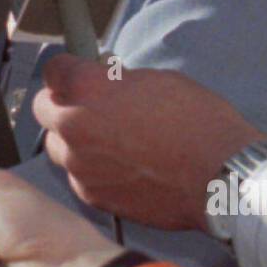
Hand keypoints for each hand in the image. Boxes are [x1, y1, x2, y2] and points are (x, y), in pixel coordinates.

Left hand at [33, 57, 261, 231]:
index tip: (77, 74)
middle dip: (64, 105)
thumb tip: (105, 78)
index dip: (68, 70)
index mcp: (88, 88)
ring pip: (59, 146)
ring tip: (109, 142)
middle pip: (44, 110)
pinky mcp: (92, 195)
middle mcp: (74, 125)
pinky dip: (92, 170)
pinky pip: (78, 176)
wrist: (221, 176)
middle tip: (92, 107)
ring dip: (75, 140)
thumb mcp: (158, 80)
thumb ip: (118, 80)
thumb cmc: (198, 123)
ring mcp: (79, 165)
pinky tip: (122, 168)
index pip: (53, 70)